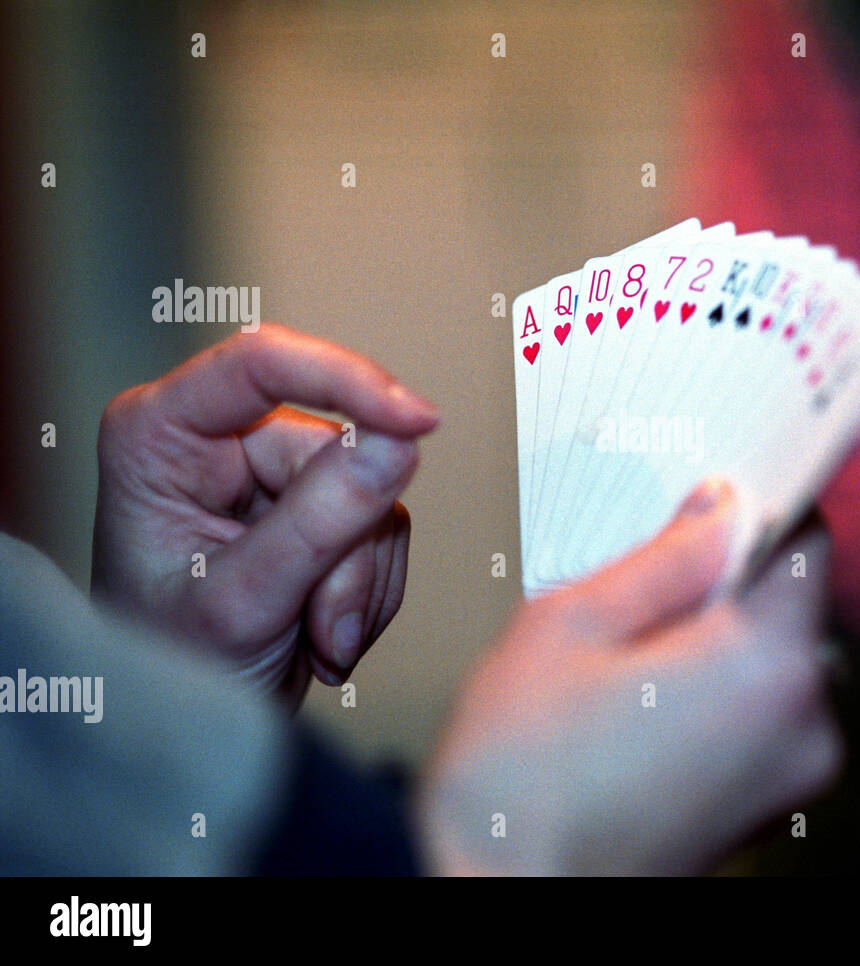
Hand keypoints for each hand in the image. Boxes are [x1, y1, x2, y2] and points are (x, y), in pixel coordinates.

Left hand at [91, 324, 437, 703]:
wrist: (194, 727)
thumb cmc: (174, 667)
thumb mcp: (244, 601)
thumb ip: (320, 521)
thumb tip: (396, 445)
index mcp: (162, 435)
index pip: (262, 366)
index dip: (346, 381)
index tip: (415, 422)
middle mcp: (218, 441)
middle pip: (336, 447)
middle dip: (345, 548)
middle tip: (317, 622)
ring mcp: (272, 475)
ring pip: (374, 492)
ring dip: (358, 581)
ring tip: (310, 636)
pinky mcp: (319, 505)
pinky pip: (387, 528)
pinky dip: (370, 592)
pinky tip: (323, 631)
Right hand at [417, 481, 841, 874]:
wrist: (503, 907)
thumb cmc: (519, 779)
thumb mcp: (568, 627)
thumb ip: (662, 557)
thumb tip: (719, 503)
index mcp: (769, 666)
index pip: (805, 542)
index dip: (756, 508)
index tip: (704, 501)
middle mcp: (807, 722)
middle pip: (788, 602)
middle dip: (723, 579)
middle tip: (635, 584)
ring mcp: (794, 774)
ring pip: (772, 657)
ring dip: (715, 637)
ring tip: (624, 657)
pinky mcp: (769, 808)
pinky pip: (761, 712)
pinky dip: (717, 690)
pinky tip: (638, 705)